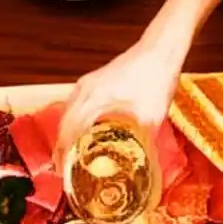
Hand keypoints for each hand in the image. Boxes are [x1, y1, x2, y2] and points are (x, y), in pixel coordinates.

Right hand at [55, 36, 186, 166]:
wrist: (160, 51)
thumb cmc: (155, 78)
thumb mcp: (151, 117)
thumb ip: (143, 143)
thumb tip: (144, 165)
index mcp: (93, 99)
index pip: (68, 132)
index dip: (64, 155)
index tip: (64, 172)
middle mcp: (84, 90)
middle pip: (63, 125)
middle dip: (62, 148)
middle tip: (66, 171)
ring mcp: (87, 84)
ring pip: (67, 115)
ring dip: (66, 135)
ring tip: (70, 156)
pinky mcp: (93, 82)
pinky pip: (75, 105)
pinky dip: (73, 122)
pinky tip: (81, 132)